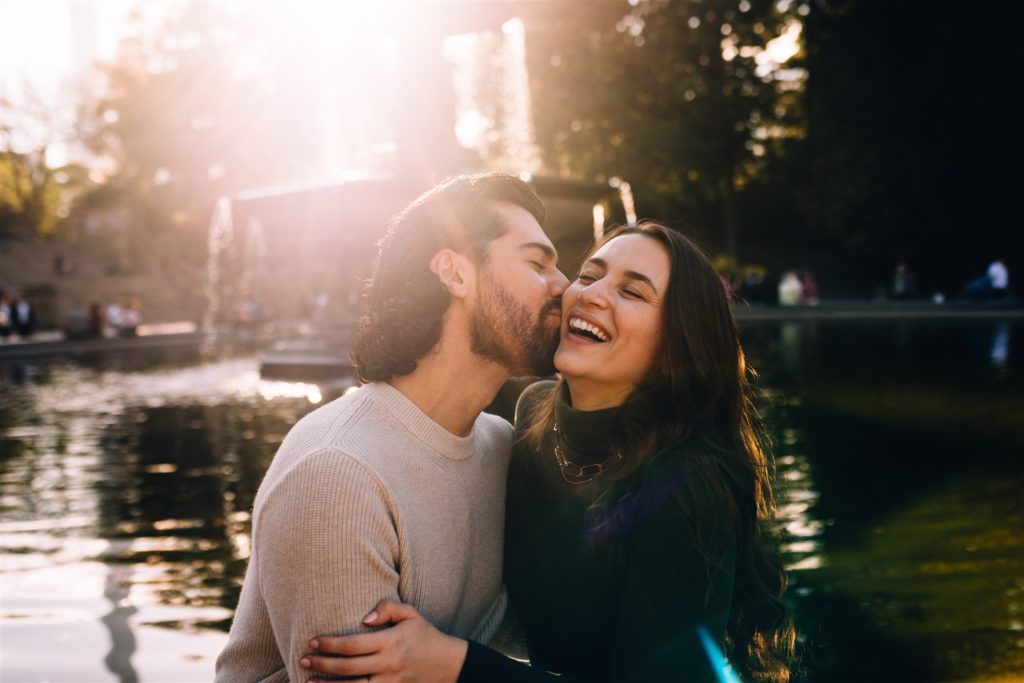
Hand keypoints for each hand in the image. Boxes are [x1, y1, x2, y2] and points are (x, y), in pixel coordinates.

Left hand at [301, 599, 467, 682]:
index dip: (330, 644)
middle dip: (322, 664)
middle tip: (303, 659)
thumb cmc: (425, 635)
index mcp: (391, 642)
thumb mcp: (411, 614)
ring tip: (308, 681)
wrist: (448, 664)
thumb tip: (363, 618)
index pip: (353, 644)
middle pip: (347, 667)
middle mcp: (388, 665)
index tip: (313, 641)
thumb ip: (388, 608)